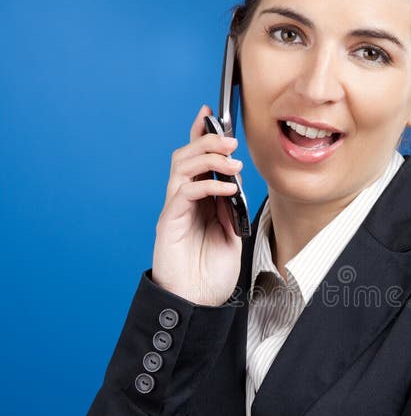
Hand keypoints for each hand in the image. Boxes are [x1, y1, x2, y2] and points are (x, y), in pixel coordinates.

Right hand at [151, 105, 243, 305]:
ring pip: (182, 167)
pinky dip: (207, 185)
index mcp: (199, 200)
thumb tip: (237, 181)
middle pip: (187, 154)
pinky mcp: (169, 222)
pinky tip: (227, 190)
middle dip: (208, 140)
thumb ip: (233, 207)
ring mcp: (175, 209)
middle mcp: (183, 200)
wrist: (197, 303)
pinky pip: (184, 192)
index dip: (201, 133)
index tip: (212, 113)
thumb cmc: (212, 273)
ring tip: (233, 162)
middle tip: (232, 141)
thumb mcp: (232, 234)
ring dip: (208, 158)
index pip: (197, 158)